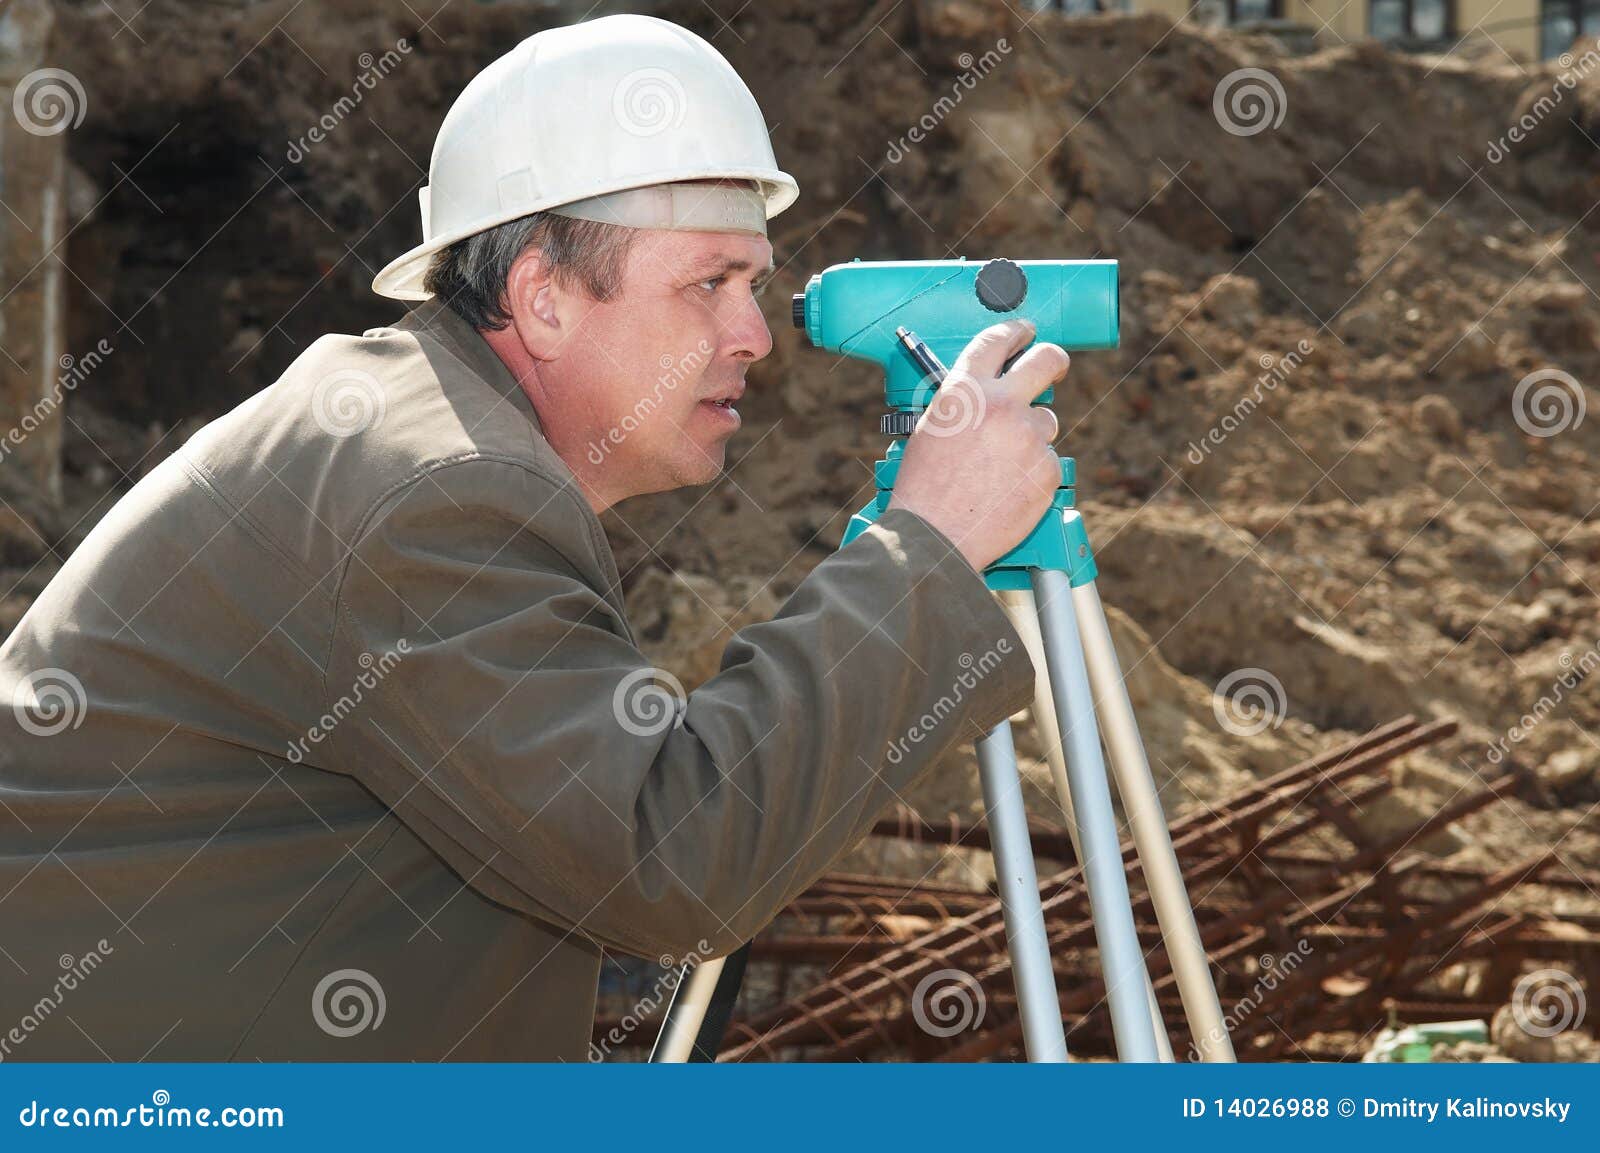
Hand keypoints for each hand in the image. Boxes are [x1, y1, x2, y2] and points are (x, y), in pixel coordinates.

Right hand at [887, 319, 1066, 572]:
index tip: (1025, 331)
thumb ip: (963, 403)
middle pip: (1046, 360)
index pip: (998, 339)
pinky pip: (1048, 461)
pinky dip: (1033, 473)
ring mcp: (1029, 436)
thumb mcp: (930, 429)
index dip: (1016, 331)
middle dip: (1052, 358)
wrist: (934, 536)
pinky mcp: (1047, 468)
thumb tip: (987, 392)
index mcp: (964, 389)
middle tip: (1053, 363)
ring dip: (1031, 435)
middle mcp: (1001, 405)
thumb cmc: (923, 490)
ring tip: (1001, 465)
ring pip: (1046, 421)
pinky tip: (1007, 489)